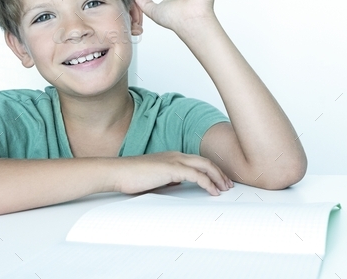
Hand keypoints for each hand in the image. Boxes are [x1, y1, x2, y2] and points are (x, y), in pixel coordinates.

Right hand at [111, 151, 233, 195]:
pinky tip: (212, 191)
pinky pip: (197, 176)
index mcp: (173, 156)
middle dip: (219, 173)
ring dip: (217, 177)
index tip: (219, 180)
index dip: (211, 170)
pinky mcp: (172, 169)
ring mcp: (175, 160)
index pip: (198, 161)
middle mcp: (177, 155)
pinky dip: (208, 183)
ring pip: (205, 166)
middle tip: (228, 184)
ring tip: (225, 188)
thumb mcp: (155, 177)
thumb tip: (178, 184)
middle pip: (206, 162)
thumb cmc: (132, 176)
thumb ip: (168, 179)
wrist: (118, 172)